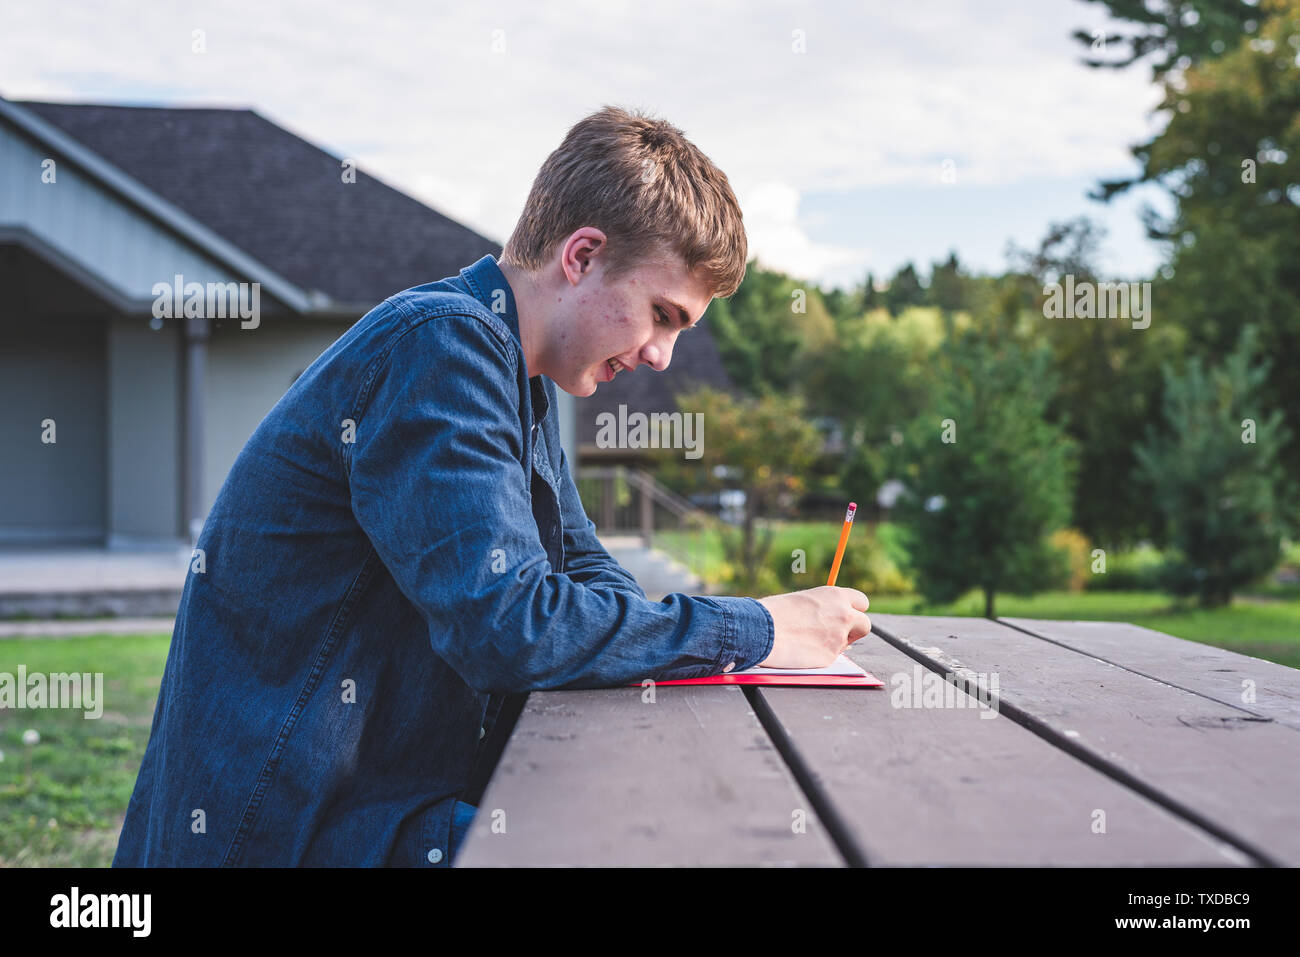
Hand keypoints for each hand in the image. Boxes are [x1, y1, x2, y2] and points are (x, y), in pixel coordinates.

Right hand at [755, 586, 870, 668]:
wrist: (761, 630)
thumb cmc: (775, 612)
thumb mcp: (804, 600)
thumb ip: (824, 609)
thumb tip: (833, 621)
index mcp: (836, 595)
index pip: (861, 601)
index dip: (854, 610)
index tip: (846, 615)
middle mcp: (844, 615)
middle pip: (865, 624)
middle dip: (854, 630)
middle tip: (838, 633)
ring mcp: (839, 638)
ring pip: (848, 643)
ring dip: (837, 643)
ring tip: (811, 640)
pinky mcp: (830, 657)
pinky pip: (831, 657)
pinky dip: (821, 655)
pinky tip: (803, 650)